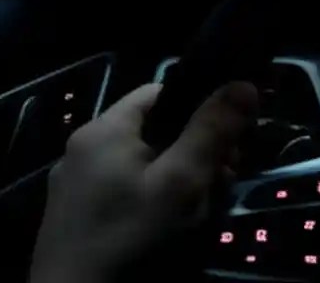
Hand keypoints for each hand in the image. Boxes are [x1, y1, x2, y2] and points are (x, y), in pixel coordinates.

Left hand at [31, 82, 257, 282]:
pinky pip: (126, 194)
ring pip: (145, 167)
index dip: (202, 106)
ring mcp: (76, 188)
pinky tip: (171, 229)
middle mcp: (83, 150)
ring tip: (200, 212)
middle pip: (156, 132)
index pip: (162, 92)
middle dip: (197, 153)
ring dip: (180, 183)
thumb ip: (212, 131)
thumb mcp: (181, 182)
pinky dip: (154, 203)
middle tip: (223, 182)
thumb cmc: (131, 237)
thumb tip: (244, 83)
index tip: (232, 138)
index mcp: (104, 130)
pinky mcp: (77, 219)